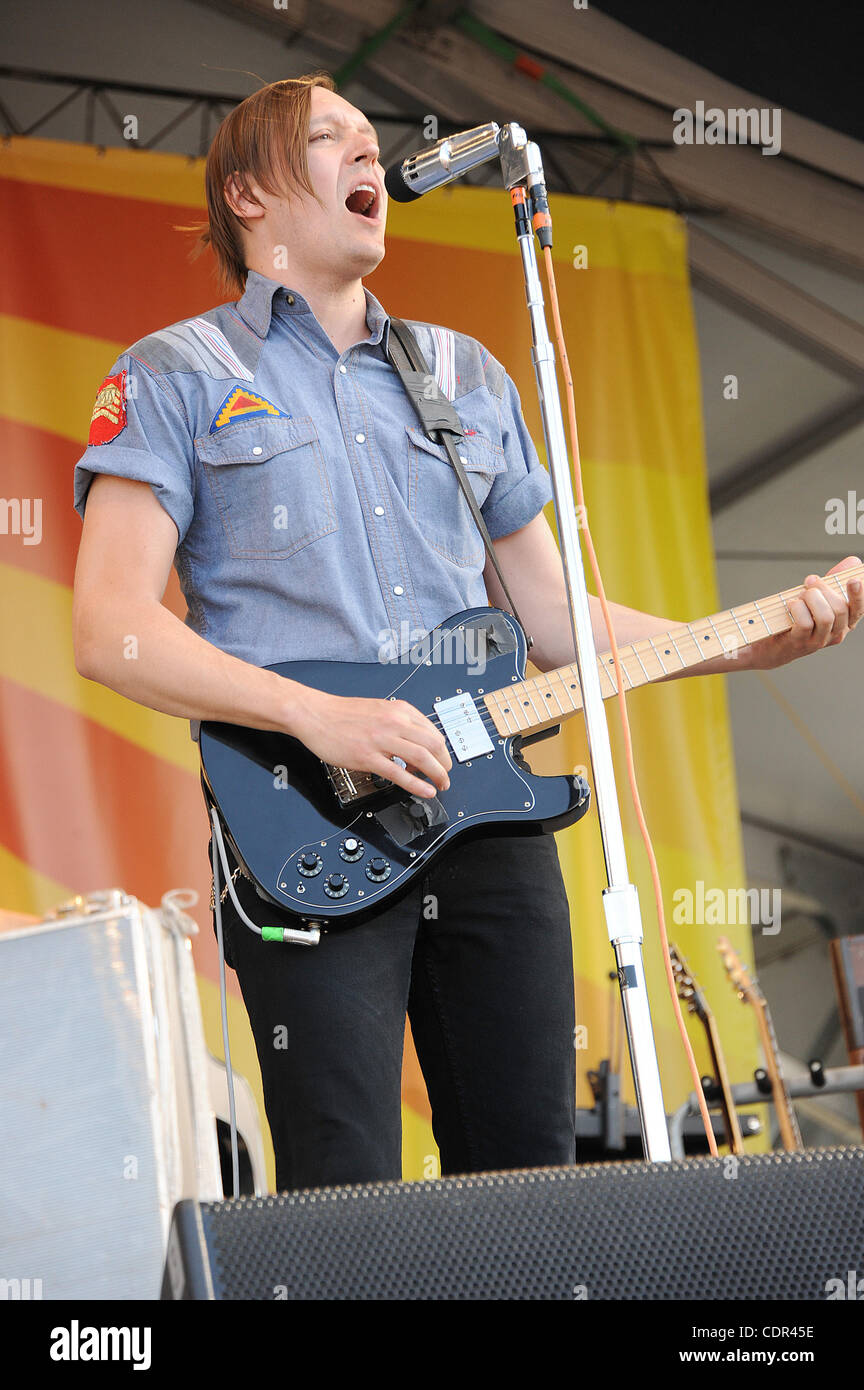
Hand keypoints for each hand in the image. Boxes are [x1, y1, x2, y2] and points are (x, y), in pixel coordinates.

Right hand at [291, 689, 451, 798]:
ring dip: (437, 775)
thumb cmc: (341, 714)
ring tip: (440, 785)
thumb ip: (398, 723)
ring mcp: (381, 740)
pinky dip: (417, 785)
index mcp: (399, 710)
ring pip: (422, 758)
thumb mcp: (378, 709)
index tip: (443, 760)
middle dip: (445, 764)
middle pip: (434, 745)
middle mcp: (394, 722)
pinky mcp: (367, 757)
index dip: (443, 750)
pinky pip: (399, 774)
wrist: (314, 714)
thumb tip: (415, 741)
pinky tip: (425, 791)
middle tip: (446, 775)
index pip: (433, 731)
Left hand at [747, 556, 862, 670]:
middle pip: (840, 609)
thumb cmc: (798, 616)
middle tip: (810, 581)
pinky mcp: (801, 642)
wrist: (773, 644)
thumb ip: (835, 581)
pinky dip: (797, 608)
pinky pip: (805, 623)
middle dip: (823, 589)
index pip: (859, 609)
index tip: (853, 580)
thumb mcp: (819, 597)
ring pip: (825, 617)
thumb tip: (853, 561)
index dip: (858, 595)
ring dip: (810, 598)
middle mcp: (836, 634)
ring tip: (800, 596)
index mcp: (845, 622)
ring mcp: (819, 641)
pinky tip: (791, 605)